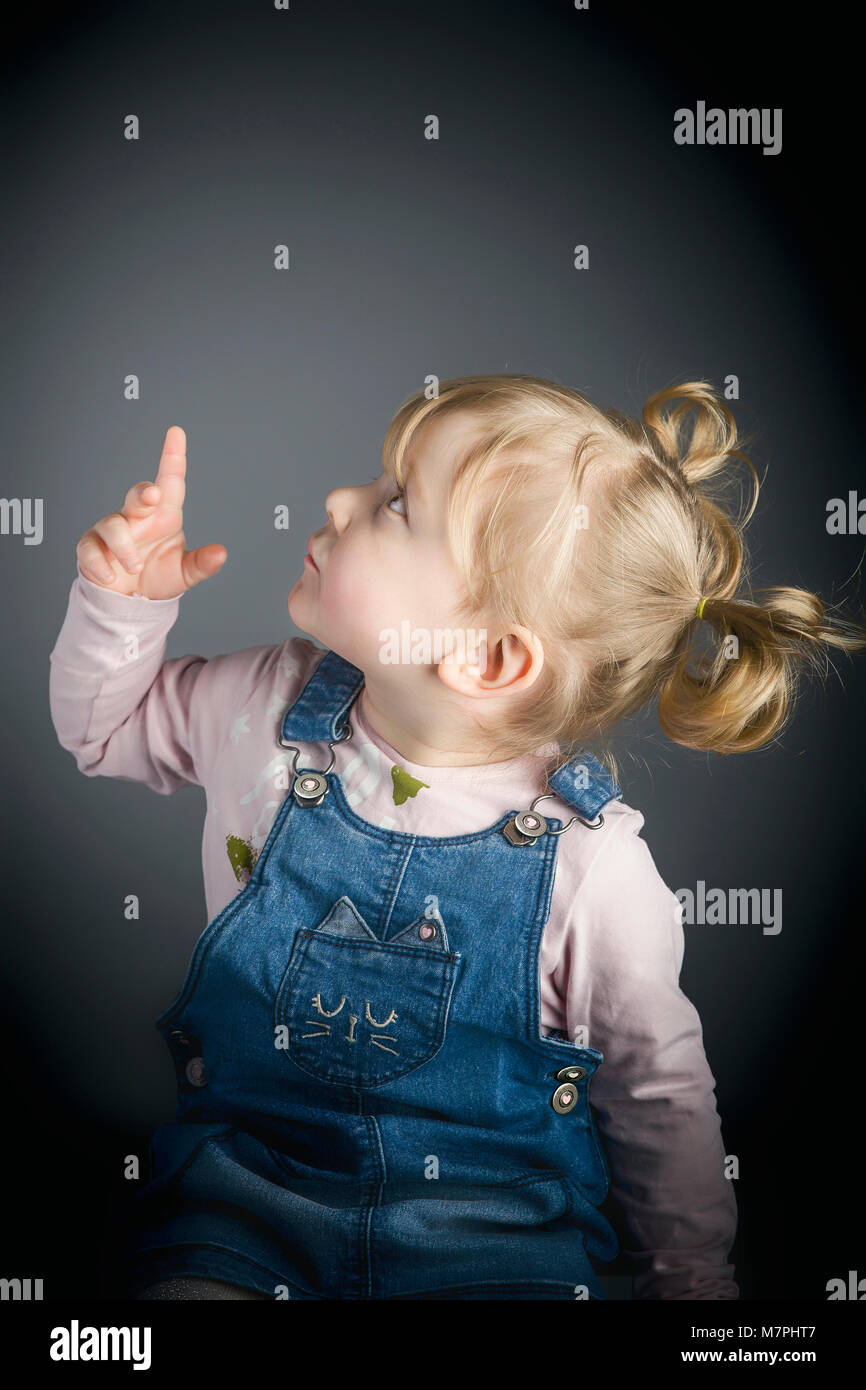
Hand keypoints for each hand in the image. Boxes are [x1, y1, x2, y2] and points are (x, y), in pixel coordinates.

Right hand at [75, 426, 226, 598]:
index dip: (173, 457)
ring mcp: (112, 530)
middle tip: (154, 496)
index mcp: (164, 516)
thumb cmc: (158, 577)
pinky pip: (89, 548)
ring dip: (124, 547)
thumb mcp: (184, 574)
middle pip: (138, 494)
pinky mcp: (91, 546)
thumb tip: (221, 553)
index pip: (170, 481)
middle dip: (144, 492)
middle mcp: (137, 517)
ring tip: (135, 567)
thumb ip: (201, 564)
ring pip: (113, 525)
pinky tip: (110, 576)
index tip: (176, 432)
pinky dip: (100, 563)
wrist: (132, 603)